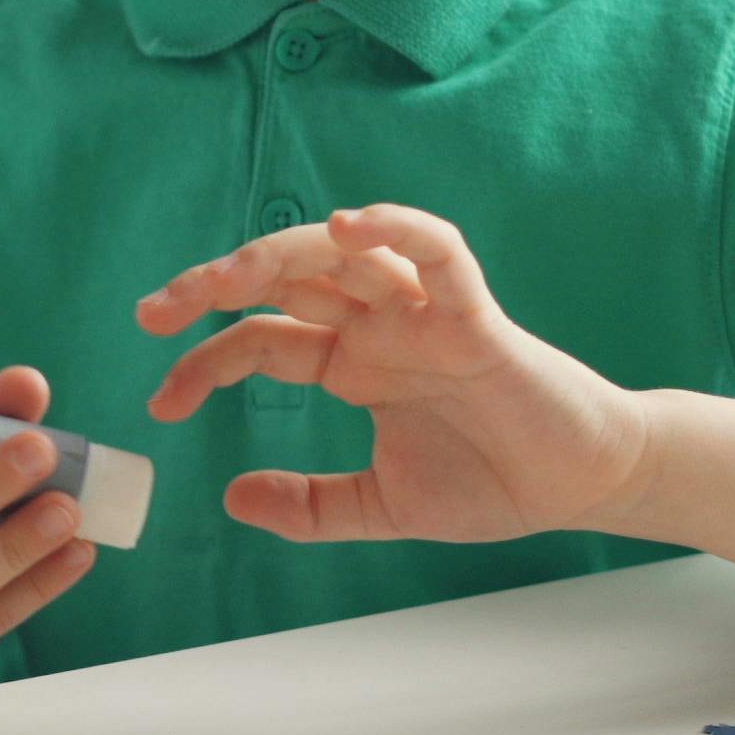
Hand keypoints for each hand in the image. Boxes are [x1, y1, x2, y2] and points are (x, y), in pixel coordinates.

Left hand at [138, 205, 651, 544]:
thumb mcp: (378, 507)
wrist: (580, 488)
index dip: (202, 366)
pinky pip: (437, 253)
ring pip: (342, 253)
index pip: (258, 341)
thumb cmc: (492, 482)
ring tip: (222, 278)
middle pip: (283, 280)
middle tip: (153, 314)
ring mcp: (422, 314)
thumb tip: (229, 498)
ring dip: (276, 253)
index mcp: (351, 362)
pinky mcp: (474, 316)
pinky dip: (396, 228)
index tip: (160, 407)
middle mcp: (378, 326)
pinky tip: (349, 228)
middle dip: (213, 285)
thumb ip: (309, 506)